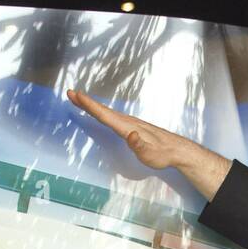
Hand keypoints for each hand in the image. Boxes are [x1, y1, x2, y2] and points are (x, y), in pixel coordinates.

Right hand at [67, 88, 182, 169]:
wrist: (176, 150)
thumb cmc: (162, 154)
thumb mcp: (150, 154)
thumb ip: (140, 146)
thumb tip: (131, 135)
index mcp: (127, 127)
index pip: (105, 116)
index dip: (90, 106)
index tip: (76, 96)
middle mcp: (128, 122)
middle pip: (103, 110)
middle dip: (86, 102)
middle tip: (71, 93)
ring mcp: (130, 123)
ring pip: (107, 112)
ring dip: (93, 106)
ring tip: (80, 99)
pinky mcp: (132, 126)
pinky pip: (113, 116)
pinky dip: (102, 112)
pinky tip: (100, 112)